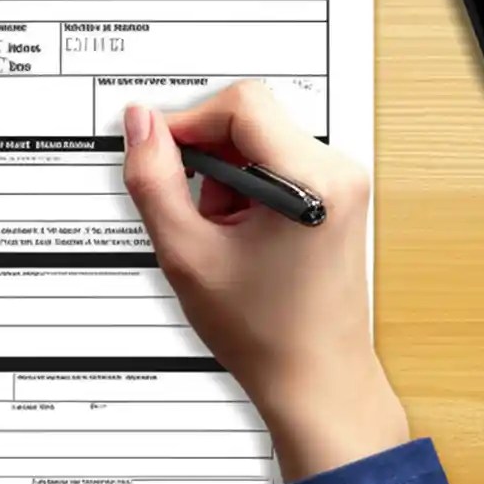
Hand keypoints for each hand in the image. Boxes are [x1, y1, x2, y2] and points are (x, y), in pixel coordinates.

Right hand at [122, 82, 407, 481]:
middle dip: (208, 160)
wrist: (315, 379)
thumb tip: (141, 126)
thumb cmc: (268, 334)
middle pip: (250, 118)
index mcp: (313, 179)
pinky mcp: (335, 197)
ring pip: (259, 142)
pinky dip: (245, 191)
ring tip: (224, 235)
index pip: (240, 104)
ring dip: (225, 179)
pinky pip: (275, 164)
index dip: (188, 122)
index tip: (159, 153)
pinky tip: (242, 237)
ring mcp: (342, 184)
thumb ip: (154, 181)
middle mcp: (338, 172)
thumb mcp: (187, 253)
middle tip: (197, 214)